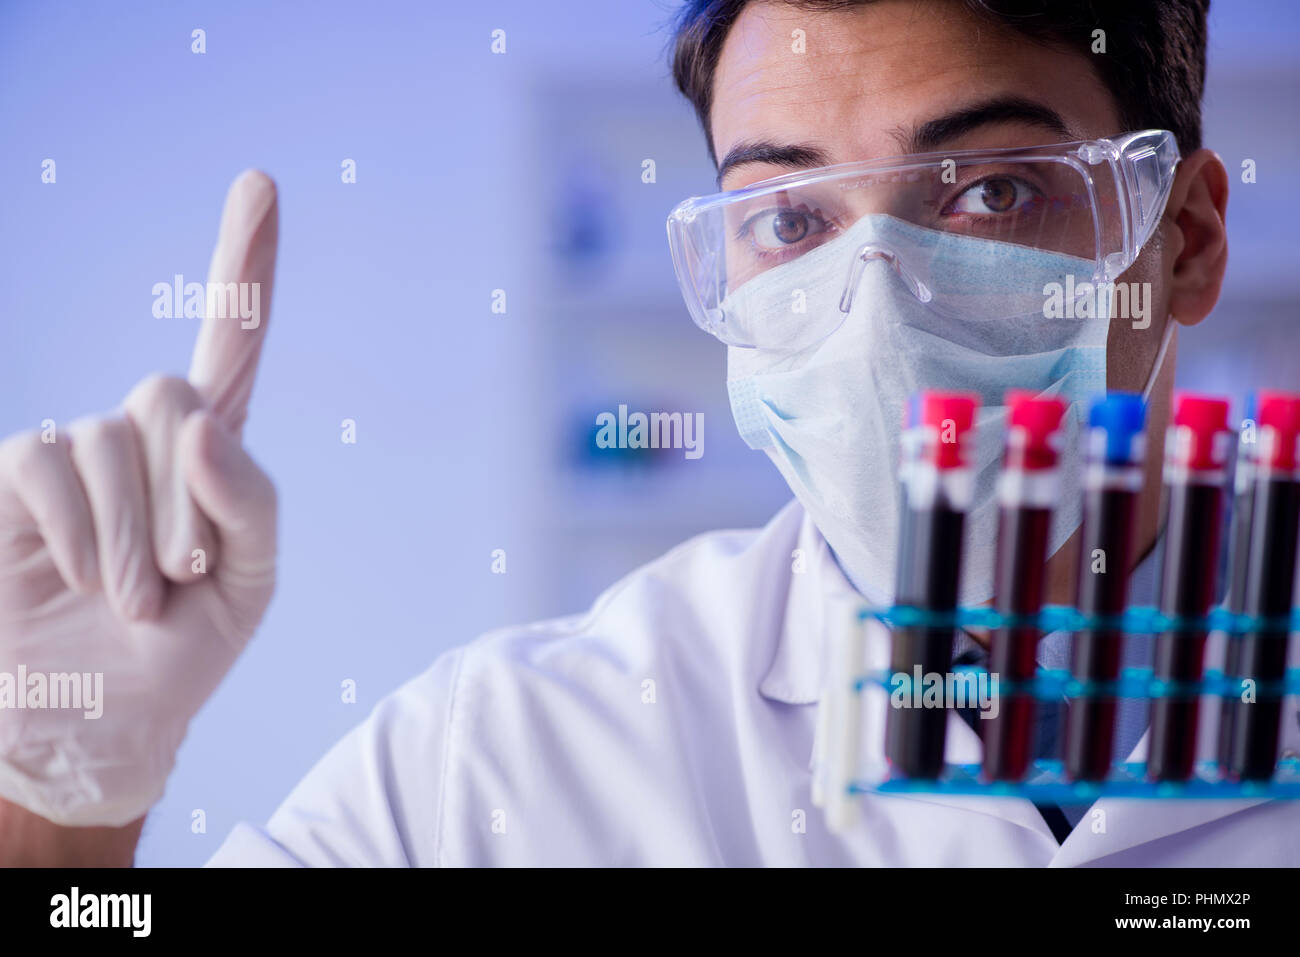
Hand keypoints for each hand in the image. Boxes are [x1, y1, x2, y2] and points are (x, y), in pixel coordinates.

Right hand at [0, 171, 278, 829]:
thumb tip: (201, 425)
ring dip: (131, 538)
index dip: (245, 265)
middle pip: (169, 395)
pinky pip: (46, 464)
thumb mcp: (251, 583)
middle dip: (183, 502)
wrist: (102, 718)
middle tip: (178, 579)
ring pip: (108, 438)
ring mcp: (72, 453)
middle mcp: (141, 436)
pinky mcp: (13, 478)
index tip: (261, 182)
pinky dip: (76, 533)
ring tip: (133, 598)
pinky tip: (74, 580)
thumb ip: (251, 499)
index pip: (234, 346)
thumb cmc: (183, 648)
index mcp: (211, 453)